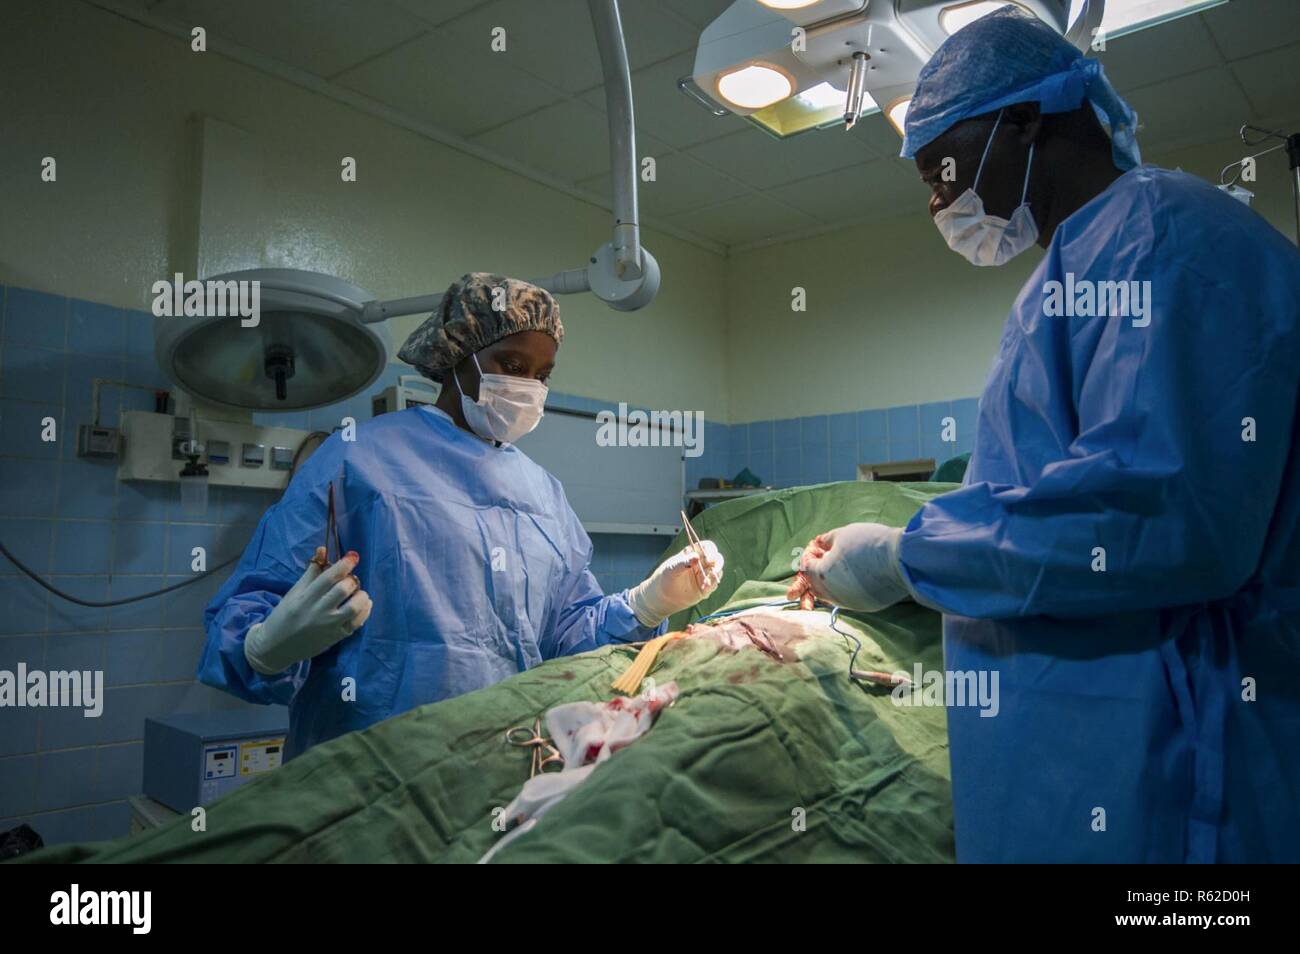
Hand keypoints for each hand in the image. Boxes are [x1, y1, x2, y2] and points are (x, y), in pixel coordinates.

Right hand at [244, 547, 372, 674]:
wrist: (277, 646)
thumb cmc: (284, 615)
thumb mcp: (294, 592)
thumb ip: (311, 572)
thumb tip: (323, 550)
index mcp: (305, 598)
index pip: (329, 577)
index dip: (344, 565)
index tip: (353, 556)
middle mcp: (318, 612)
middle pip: (343, 590)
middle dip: (351, 580)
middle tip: (351, 579)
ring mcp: (328, 626)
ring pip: (354, 607)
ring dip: (361, 595)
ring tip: (358, 592)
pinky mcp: (336, 637)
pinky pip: (357, 622)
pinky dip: (365, 610)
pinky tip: (364, 604)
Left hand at [626, 540, 723, 626]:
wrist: (661, 598)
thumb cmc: (665, 578)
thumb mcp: (671, 569)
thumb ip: (683, 562)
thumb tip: (696, 557)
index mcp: (693, 553)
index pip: (707, 547)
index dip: (711, 550)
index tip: (709, 556)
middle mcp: (701, 563)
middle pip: (716, 559)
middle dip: (718, 563)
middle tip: (714, 569)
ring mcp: (704, 575)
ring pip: (717, 571)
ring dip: (715, 575)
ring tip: (706, 582)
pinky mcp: (705, 588)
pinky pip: (713, 584)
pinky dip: (711, 585)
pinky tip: (704, 589)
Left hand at [787, 523, 909, 611]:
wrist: (900, 559)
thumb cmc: (869, 543)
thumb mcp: (843, 534)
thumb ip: (826, 540)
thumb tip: (819, 542)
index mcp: (823, 574)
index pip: (807, 568)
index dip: (809, 557)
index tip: (816, 549)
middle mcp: (832, 593)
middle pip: (815, 586)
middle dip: (816, 574)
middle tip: (823, 561)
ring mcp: (849, 602)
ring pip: (831, 596)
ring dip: (830, 584)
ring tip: (839, 569)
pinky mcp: (865, 606)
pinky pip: (848, 599)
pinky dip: (846, 590)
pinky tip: (855, 578)